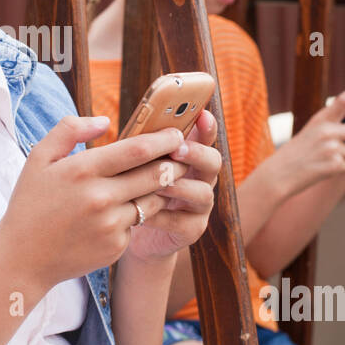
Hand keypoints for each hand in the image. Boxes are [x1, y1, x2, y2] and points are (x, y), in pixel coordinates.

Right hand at [0, 114, 201, 291]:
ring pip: (152, 200)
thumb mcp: (39, 159)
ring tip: (161, 180)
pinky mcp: (116, 246)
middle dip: (175, 162)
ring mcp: (110, 225)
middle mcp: (100, 198)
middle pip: (155, 174)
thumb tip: (105, 122)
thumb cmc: (30, 203)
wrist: (23, 259)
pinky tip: (128, 209)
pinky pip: (137, 223)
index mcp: (82, 171)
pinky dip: (137, 214)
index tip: (177, 133)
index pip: (137, 150)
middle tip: (183, 155)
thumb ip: (69, 130)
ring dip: (160, 189)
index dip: (163, 140)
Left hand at [123, 110, 220, 262]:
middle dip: (196, 154)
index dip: (207, 126)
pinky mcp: (191, 230)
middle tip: (177, 149)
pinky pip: (181, 222)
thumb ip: (144, 148)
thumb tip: (135, 128)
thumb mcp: (137, 164)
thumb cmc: (133, 187)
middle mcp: (201, 179)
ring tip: (158, 184)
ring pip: (203, 193)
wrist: (131, 228)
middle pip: (213, 162)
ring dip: (179, 186)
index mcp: (190, 157)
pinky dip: (161, 216)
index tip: (202, 114)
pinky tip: (141, 213)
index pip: (205, 137)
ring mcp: (200, 206)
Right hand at [273, 74, 344, 195]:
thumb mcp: (313, 129)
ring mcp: (331, 148)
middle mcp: (327, 131)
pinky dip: (337, 167)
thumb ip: (333, 121)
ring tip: (324, 156)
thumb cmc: (299, 149)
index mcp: (321, 119)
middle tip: (338, 142)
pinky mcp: (334, 165)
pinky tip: (322, 167)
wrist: (280, 173)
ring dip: (344, 155)